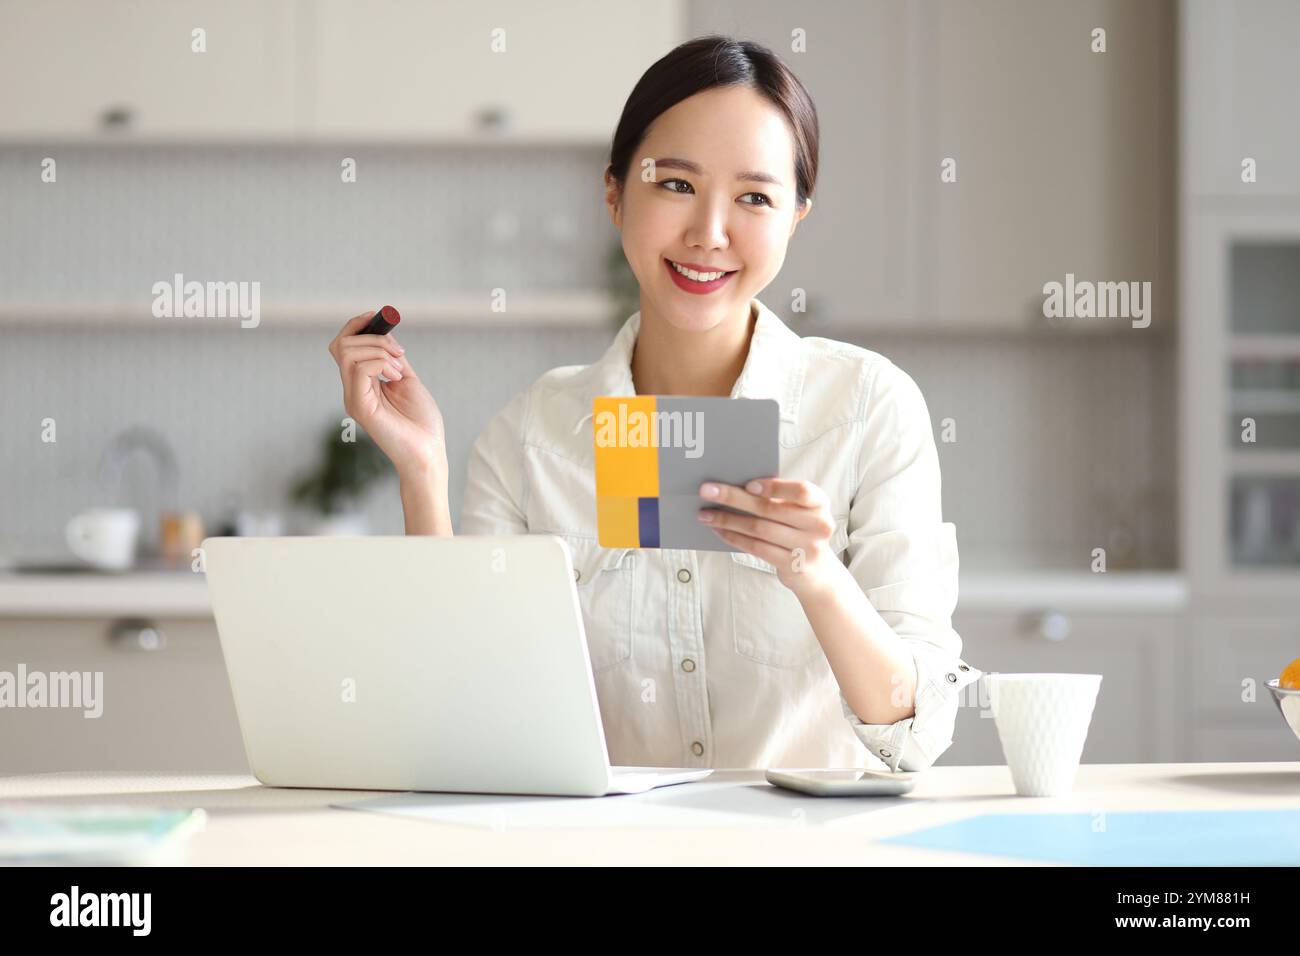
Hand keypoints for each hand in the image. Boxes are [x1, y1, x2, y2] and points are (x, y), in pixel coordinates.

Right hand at [328, 311, 447, 476]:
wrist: (428, 451)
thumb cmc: (421, 422)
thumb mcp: (408, 381)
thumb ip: (393, 360)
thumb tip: (386, 337)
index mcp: (362, 383)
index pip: (344, 345)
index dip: (357, 325)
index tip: (378, 317)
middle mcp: (352, 389)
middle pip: (341, 344)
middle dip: (372, 337)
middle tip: (399, 353)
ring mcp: (353, 398)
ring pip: (348, 352)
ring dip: (379, 350)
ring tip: (399, 369)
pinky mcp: (360, 407)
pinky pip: (359, 369)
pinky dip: (380, 363)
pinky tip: (396, 377)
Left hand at [698, 477, 838, 595]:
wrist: (815, 570)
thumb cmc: (798, 529)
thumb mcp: (797, 511)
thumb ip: (777, 497)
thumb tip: (733, 484)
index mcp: (820, 503)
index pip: (801, 491)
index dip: (774, 487)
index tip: (747, 484)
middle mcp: (818, 525)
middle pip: (770, 509)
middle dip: (734, 498)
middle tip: (706, 491)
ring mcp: (807, 547)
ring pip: (759, 529)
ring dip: (728, 520)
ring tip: (705, 514)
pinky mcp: (792, 565)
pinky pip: (757, 548)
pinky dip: (735, 537)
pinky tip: (719, 530)